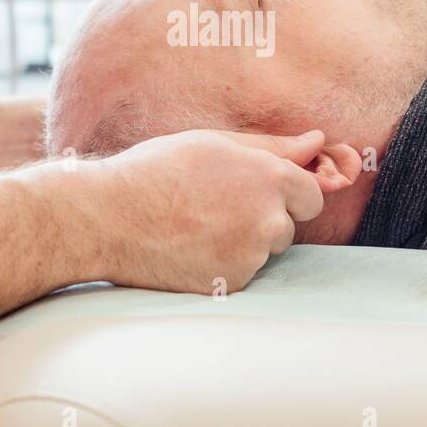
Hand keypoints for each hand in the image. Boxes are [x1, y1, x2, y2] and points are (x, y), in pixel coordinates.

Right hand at [61, 129, 354, 294]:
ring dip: (244, 241)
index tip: (255, 192)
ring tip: (197, 225)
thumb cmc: (156, 170)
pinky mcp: (229, 285)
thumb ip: (274, 146)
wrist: (108, 219)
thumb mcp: (214, 143)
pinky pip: (240, 273)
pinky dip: (223, 264)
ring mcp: (250, 256)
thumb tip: (318, 142)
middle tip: (215, 205)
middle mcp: (268, 220)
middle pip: (287, 226)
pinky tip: (190, 247)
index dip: (287, 194)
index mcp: (270, 179)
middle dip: (264, 217)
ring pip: (263, 251)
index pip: (312, 196)